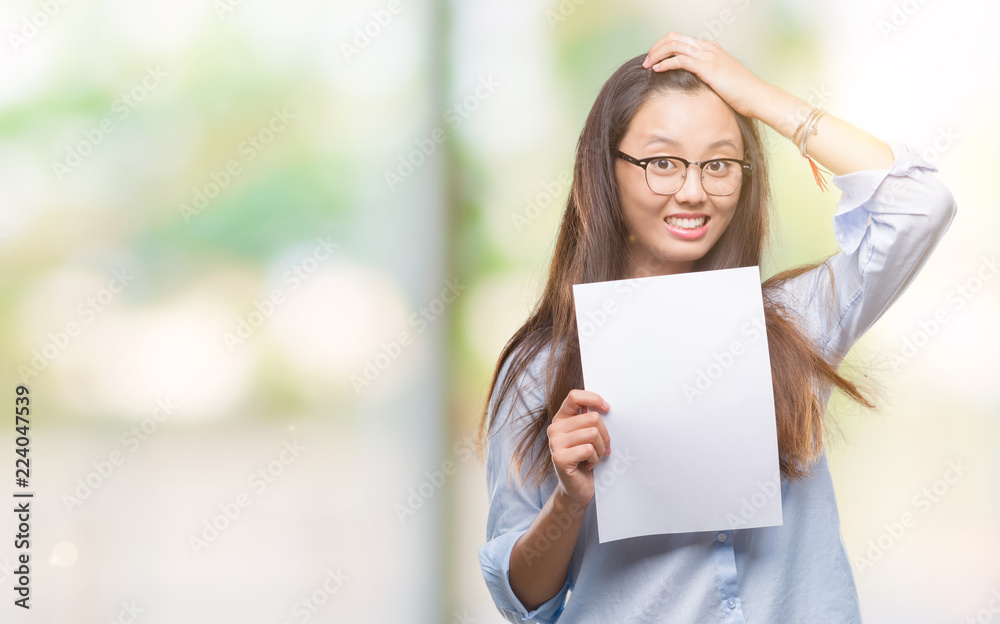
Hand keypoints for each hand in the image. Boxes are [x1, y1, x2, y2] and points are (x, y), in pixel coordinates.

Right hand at [547, 389, 610, 507]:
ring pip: (592, 434)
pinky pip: (588, 449)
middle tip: (602, 448)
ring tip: (594, 457)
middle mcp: (555, 429)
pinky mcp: (560, 458)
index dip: (594, 398)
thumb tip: (604, 406)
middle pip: (592, 418)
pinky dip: (595, 459)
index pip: (574, 397)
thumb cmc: (586, 460)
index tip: (607, 408)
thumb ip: (590, 420)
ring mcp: (555, 443)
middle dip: (604, 435)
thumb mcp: (588, 436)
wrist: (577, 489)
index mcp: (561, 419)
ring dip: (600, 449)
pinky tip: (588, 465)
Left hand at [642, 31, 774, 119]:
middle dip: (656, 47)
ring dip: (657, 54)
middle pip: (673, 37)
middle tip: (646, 61)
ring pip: (674, 45)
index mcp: (710, 48)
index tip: (653, 59)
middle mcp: (708, 47)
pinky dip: (665, 63)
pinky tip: (657, 70)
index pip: (680, 39)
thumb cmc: (739, 92)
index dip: (663, 46)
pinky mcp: (708, 67)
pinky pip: (680, 60)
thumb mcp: (718, 79)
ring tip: (647, 66)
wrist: (756, 96)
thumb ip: (704, 75)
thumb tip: (687, 83)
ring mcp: (708, 55)